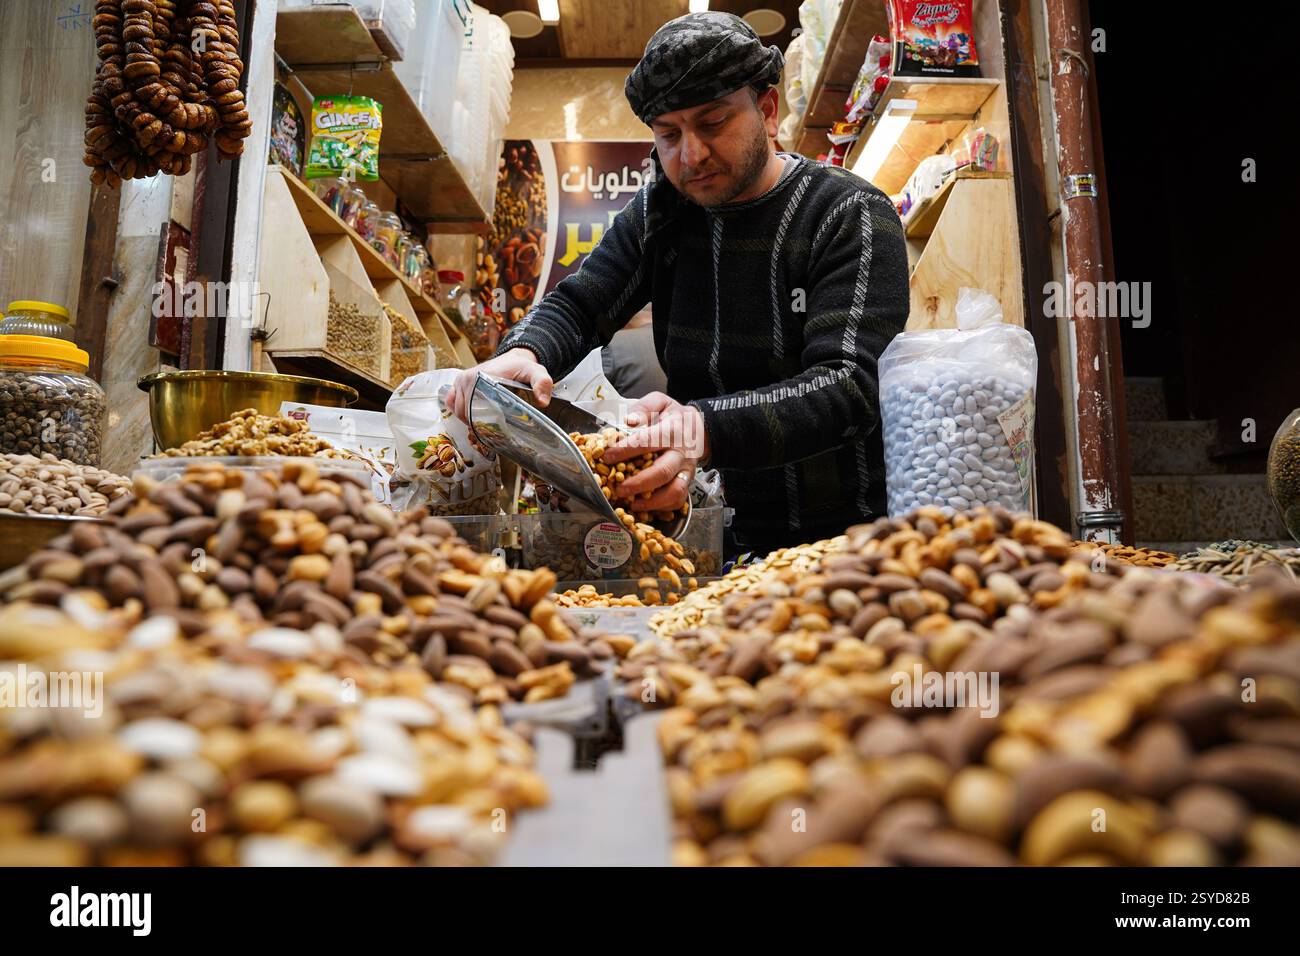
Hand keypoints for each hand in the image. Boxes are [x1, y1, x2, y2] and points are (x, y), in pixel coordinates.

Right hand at [445, 347, 551, 423]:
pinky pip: (451, 402)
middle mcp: (468, 378)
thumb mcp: (536, 373)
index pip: (473, 409)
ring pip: (457, 409)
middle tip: (489, 431)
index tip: (490, 431)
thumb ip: (542, 383)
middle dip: (475, 423)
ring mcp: (461, 381)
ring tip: (482, 425)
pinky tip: (469, 416)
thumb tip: (542, 401)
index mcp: (481, 378)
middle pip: (464, 412)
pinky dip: (457, 410)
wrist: (514, 358)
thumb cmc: (523, 367)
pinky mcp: (459, 382)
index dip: (480, 423)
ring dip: (467, 418)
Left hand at [600, 392, 708, 512]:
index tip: (607, 457)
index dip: (625, 451)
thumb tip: (629, 421)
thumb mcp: (660, 402)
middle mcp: (681, 453)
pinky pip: (678, 500)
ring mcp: (686, 470)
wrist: (700, 429)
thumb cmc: (674, 417)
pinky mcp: (687, 482)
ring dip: (652, 501)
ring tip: (632, 503)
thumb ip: (644, 408)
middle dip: (638, 483)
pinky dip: (661, 507)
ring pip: (674, 491)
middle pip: (662, 472)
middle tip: (619, 488)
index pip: (646, 442)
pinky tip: (644, 506)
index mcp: (672, 431)